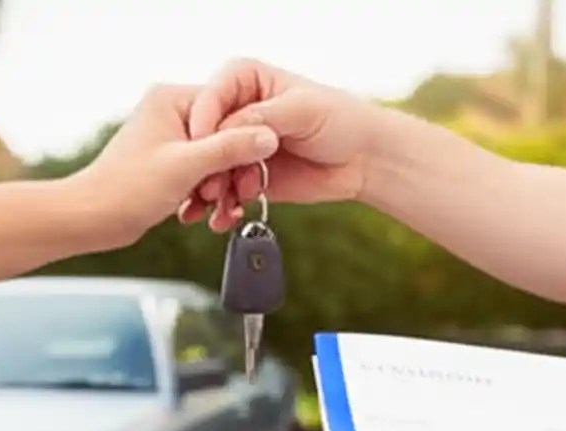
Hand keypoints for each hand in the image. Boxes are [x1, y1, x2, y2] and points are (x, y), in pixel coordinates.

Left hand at [69, 84, 279, 247]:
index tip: (251, 167)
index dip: (245, 140)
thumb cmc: (126, 189)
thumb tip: (268, 136)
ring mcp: (171, 137)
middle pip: (227, 134)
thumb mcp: (186, 167)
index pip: (230, 107)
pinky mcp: (170, 162)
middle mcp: (171, 112)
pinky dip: (209, 193)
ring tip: (217, 208)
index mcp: (172, 98)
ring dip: (222, 186)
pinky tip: (206, 211)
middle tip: (233, 193)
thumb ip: (230, 148)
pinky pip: (205, 172)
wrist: (92, 219)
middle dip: (232, 169)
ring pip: (218, 157)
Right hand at [185, 59, 383, 230]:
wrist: (363, 159)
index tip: (201, 145)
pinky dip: (224, 204)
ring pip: (211, 166)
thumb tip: (225, 130)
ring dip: (212, 187)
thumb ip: (262, 117)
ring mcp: (240, 145)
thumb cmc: (342, 120)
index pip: (211, 95)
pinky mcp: (247, 174)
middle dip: (204, 161)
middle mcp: (238, 110)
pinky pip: (225, 190)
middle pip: (204, 135)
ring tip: (221, 204)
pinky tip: (228, 214)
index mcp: (246, 80)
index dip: (204, 120)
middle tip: (209, 183)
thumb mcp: (302, 110)